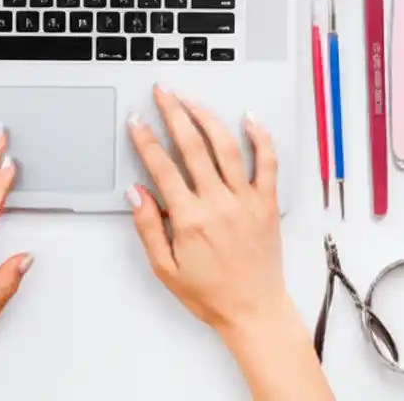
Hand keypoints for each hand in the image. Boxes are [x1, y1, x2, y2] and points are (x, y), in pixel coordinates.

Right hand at [126, 86, 331, 400]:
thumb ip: (149, 226)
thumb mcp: (164, 268)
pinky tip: (248, 119)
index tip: (137, 122)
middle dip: (173, 113)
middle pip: (192, 146)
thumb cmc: (211, 294)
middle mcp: (218, 204)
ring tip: (191, 100)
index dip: (145, 140)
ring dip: (206, 117)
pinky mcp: (267, 203)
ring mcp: (245, 200)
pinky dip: (260, 138)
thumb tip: (137, 192)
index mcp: (190, 219)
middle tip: (162, 93)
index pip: (162, 167)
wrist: (253, 311)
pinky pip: (267, 163)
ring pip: (225, 147)